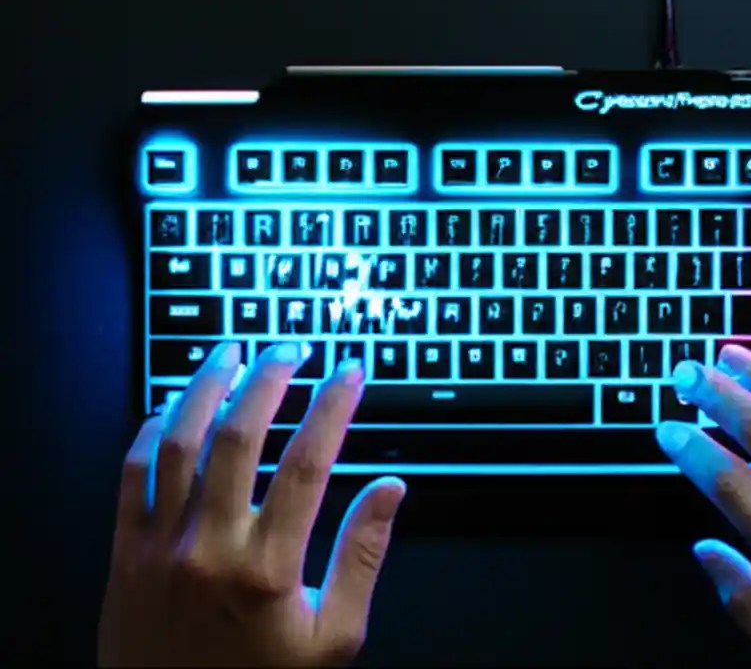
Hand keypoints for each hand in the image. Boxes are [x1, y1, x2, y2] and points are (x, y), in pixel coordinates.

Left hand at [99, 342, 405, 666]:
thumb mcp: (335, 638)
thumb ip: (363, 558)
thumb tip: (391, 490)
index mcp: (268, 569)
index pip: (309, 463)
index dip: (334, 406)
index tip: (350, 372)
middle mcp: (210, 549)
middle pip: (240, 437)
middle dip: (270, 379)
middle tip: (291, 348)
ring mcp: (159, 549)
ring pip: (179, 443)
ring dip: (207, 387)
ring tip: (231, 352)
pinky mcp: (122, 556)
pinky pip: (130, 474)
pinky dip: (151, 430)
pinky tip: (172, 405)